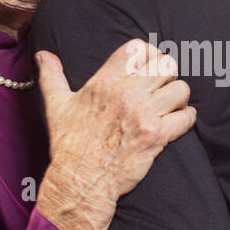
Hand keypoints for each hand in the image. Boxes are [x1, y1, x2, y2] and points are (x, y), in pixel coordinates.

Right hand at [34, 40, 194, 229]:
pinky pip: (186, 117)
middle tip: (161, 88)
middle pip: (166, 65)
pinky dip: (186, 119)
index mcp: (104, 81)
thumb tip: (43, 55)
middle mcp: (127, 93)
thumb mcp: (57, 106)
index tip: (147, 66)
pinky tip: (176, 122)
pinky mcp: (157, 136)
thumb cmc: (69, 144)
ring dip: (178, 97)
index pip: (138, 48)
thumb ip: (52, 76)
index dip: (148, 54)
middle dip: (167, 75)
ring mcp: (144, 114)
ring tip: (170, 106)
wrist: (80, 181)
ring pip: (181, 89)